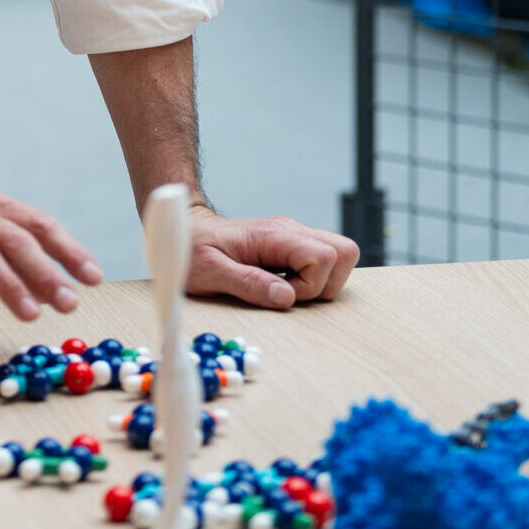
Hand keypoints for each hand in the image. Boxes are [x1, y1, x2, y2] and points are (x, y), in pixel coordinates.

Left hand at [186, 205, 358, 308]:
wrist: (185, 231)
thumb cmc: (193, 249)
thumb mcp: (210, 271)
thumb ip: (248, 283)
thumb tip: (286, 297)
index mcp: (273, 235)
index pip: (324, 255)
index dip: (310, 285)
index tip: (281, 293)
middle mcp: (290, 231)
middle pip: (344, 250)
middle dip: (326, 284)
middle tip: (290, 293)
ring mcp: (293, 237)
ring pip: (339, 255)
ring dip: (321, 282)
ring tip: (285, 289)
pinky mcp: (291, 247)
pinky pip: (322, 261)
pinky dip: (313, 279)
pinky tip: (284, 283)